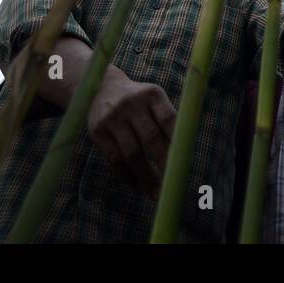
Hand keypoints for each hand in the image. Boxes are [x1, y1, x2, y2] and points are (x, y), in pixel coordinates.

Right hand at [86, 72, 175, 197]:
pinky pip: (115, 159)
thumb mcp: (154, 100)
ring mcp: (113, 117)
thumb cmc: (139, 102)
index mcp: (152, 94)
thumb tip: (185, 154)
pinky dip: (128, 176)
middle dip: (164, 164)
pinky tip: (138, 186)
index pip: (169, 119)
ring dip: (146, 177)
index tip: (185, 163)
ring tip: (156, 194)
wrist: (102, 88)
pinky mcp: (98, 131)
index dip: (177, 142)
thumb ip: (169, 121)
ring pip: (132, 153)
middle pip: (151, 138)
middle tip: (173, 184)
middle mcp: (132, 103)